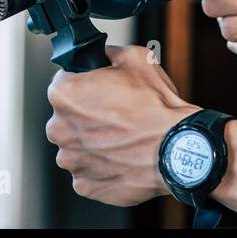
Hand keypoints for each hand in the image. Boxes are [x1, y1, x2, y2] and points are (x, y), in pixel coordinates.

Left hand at [45, 45, 197, 206]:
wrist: (177, 148)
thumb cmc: (156, 107)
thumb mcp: (135, 58)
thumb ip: (108, 52)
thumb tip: (101, 54)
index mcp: (65, 94)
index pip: (63, 81)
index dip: (84, 82)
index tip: (99, 88)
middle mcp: (60, 128)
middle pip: (66, 116)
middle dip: (85, 113)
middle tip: (115, 113)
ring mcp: (71, 160)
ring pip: (76, 145)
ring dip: (92, 141)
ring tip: (121, 137)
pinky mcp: (85, 184)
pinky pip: (87, 170)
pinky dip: (101, 164)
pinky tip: (121, 156)